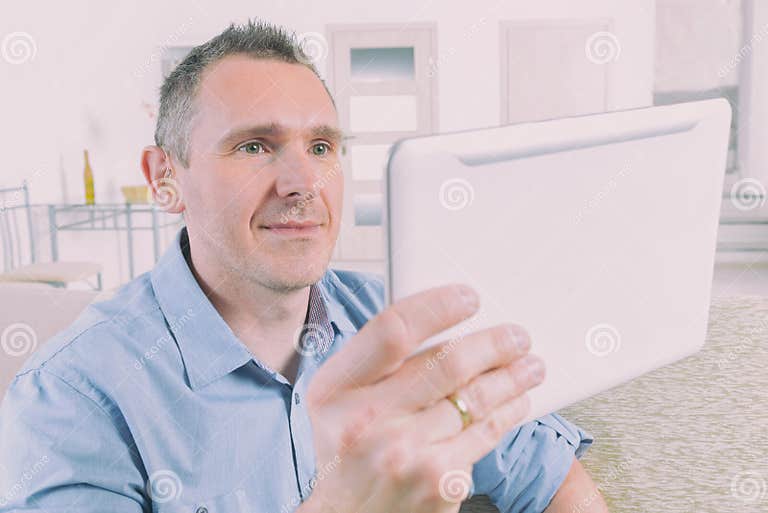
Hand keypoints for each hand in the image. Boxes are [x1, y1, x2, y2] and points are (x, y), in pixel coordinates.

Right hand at [299, 284, 545, 512]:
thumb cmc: (341, 450)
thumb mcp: (335, 400)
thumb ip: (375, 363)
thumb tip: (439, 323)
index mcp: (335, 388)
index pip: (392, 331)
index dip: (437, 307)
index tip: (469, 298)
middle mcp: (367, 420)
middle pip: (447, 363)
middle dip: (493, 343)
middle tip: (517, 336)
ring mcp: (404, 454)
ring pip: (475, 400)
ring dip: (512, 377)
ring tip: (530, 366)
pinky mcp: (436, 482)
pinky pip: (483, 436)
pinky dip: (506, 415)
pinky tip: (515, 404)